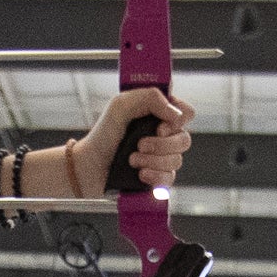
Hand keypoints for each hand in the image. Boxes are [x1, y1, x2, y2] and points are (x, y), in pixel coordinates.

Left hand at [71, 89, 191, 194]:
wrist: (91, 165)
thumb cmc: (104, 133)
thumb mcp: (121, 105)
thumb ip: (150, 97)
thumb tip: (176, 113)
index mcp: (159, 114)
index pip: (186, 113)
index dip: (179, 119)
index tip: (160, 126)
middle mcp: (164, 136)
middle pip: (185, 139)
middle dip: (162, 144)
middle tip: (140, 145)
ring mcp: (162, 157)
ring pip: (177, 161)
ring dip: (153, 160)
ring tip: (132, 160)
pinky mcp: (158, 178)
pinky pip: (169, 179)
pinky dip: (155, 176)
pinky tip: (140, 174)